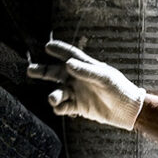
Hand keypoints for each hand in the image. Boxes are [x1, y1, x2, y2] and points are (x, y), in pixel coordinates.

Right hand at [26, 39, 144, 129]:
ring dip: (53, 95)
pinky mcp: (78, 107)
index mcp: (85, 67)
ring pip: (58, 92)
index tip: (47, 46)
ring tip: (54, 98)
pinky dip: (59, 108)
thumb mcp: (104, 77)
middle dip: (42, 72)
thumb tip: (67, 64)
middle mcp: (78, 79)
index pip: (69, 55)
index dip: (58, 50)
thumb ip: (86, 71)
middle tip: (30, 70)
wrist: (127, 110)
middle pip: (55, 73)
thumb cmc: (119, 89)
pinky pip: (63, 107)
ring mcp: (77, 93)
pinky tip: (60, 108)